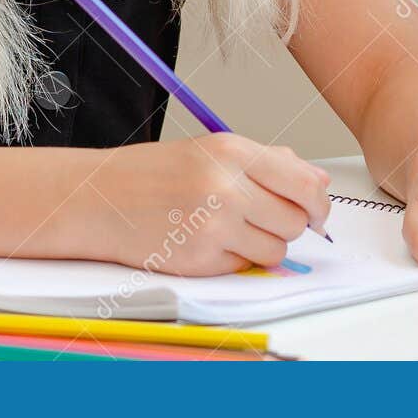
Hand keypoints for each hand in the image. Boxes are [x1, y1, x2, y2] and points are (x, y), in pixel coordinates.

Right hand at [99, 133, 331, 276]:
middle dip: (288, 224)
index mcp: (233, 151)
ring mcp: (212, 226)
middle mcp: (226, 187)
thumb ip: (268, 163)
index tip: (316, 211)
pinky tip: (207, 241)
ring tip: (232, 229)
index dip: (318, 202)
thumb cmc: (156, 173)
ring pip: (276, 250)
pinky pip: (243, 267)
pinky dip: (234, 259)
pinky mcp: (199, 261)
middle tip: (265, 218)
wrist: (99, 198)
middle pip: (295, 221)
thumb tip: (318, 182)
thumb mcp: (213, 150)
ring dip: (263, 245)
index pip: (304, 183)